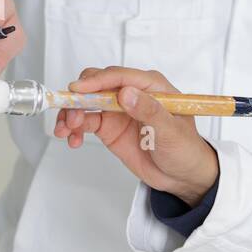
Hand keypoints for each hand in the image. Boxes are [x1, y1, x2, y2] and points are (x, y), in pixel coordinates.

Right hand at [55, 66, 219, 206]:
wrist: (181, 174)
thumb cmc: (184, 147)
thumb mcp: (171, 131)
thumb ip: (149, 111)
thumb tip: (126, 93)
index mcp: (152, 86)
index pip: (120, 76)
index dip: (97, 81)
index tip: (78, 89)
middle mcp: (132, 93)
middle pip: (98, 84)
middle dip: (79, 97)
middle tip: (71, 117)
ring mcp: (118, 110)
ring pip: (87, 102)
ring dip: (71, 113)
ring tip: (66, 131)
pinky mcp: (109, 127)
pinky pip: (86, 122)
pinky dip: (74, 128)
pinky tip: (72, 140)